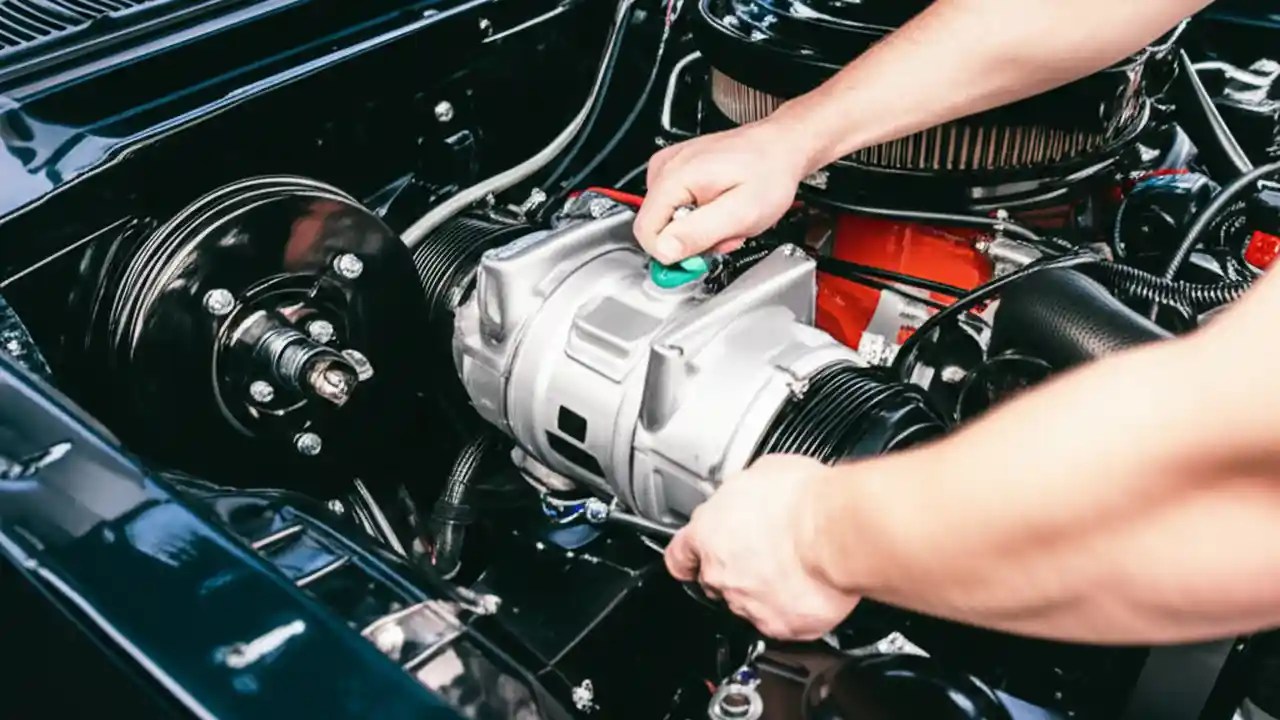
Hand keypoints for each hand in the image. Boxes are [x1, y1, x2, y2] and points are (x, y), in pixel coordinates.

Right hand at [633, 119, 814, 263]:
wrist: (782, 146)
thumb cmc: (769, 172)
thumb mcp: (741, 212)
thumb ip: (699, 233)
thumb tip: (664, 251)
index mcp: (674, 177)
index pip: (646, 234)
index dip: (673, 254)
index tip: (702, 255)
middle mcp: (665, 169)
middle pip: (656, 229)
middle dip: (691, 242)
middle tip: (724, 233)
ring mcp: (670, 168)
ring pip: (667, 222)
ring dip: (697, 231)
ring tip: (727, 219)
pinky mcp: (678, 173)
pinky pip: (676, 209)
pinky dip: (699, 217)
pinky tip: (720, 209)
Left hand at [664, 454, 860, 639]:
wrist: (835, 533)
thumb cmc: (803, 499)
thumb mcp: (763, 473)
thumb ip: (743, 494)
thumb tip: (751, 495)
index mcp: (708, 533)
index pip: (679, 555)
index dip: (688, 558)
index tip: (692, 559)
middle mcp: (721, 573)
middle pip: (716, 579)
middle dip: (736, 569)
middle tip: (768, 550)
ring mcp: (748, 604)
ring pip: (748, 603)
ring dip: (766, 589)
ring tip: (796, 568)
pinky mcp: (780, 626)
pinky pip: (783, 622)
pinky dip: (795, 610)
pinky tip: (811, 591)